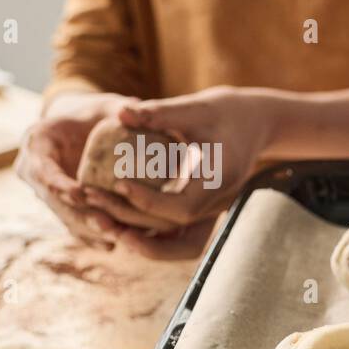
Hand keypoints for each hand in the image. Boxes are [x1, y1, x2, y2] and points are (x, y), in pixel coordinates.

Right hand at [14, 91, 135, 248]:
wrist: (82, 126)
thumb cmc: (96, 112)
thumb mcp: (107, 105)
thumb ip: (121, 107)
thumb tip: (135, 109)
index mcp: (38, 142)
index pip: (41, 166)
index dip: (59, 182)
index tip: (80, 193)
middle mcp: (35, 169)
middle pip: (52, 198)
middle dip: (78, 215)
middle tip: (105, 225)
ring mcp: (46, 190)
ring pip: (64, 215)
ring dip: (88, 230)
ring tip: (113, 239)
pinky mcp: (62, 205)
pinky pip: (74, 223)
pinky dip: (93, 233)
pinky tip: (114, 244)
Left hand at [81, 86, 270, 258]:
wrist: (256, 125)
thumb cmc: (226, 111)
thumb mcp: (197, 107)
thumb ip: (160, 112)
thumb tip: (122, 113)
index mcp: (219, 180)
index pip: (182, 208)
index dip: (148, 202)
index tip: (118, 183)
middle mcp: (216, 203)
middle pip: (172, 229)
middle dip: (129, 220)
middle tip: (91, 197)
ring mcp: (209, 210)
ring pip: (174, 241)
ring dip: (136, 236)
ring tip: (97, 218)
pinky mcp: (200, 209)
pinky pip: (175, 233)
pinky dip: (147, 233)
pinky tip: (115, 219)